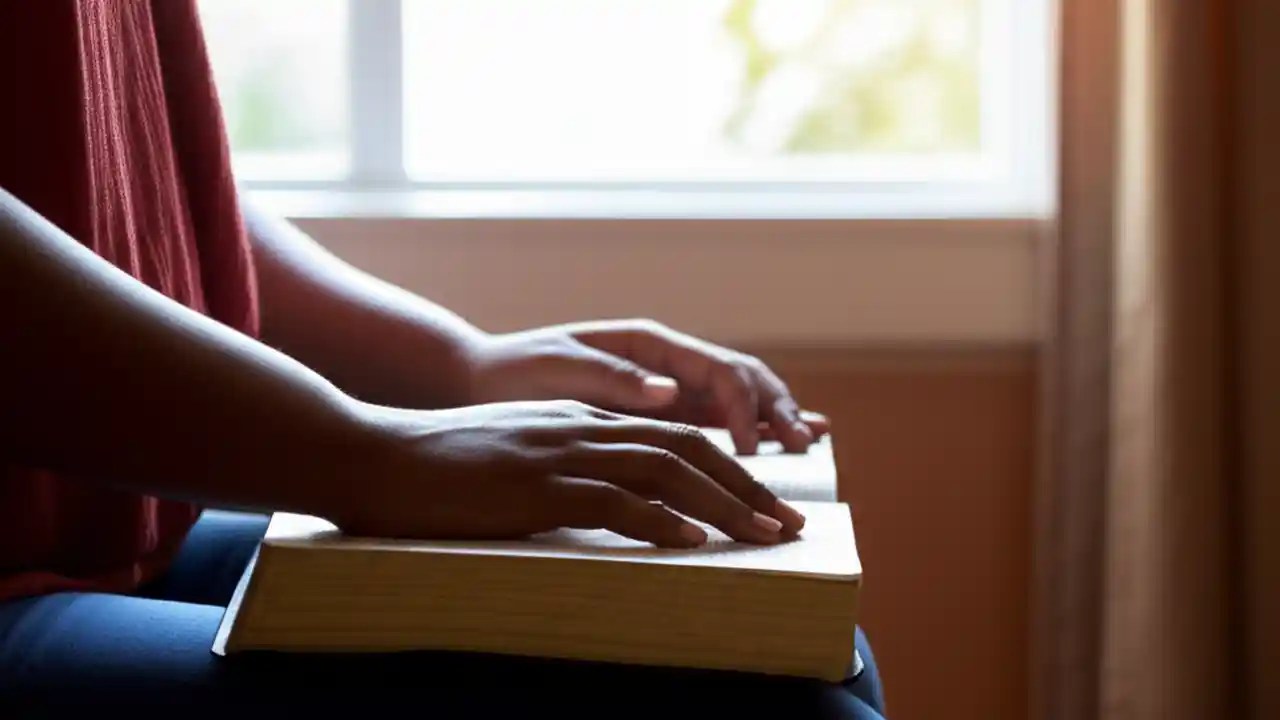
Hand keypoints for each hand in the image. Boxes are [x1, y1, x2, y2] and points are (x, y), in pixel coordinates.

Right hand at [335, 400, 805, 546]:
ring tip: (767, 536)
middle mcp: (581, 428)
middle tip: (790, 523)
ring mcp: (560, 454)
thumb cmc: (436, 469)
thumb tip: (606, 506)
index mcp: (580, 420)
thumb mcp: (513, 459)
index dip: (725, 467)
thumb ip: (561, 470)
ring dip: (723, 504)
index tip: (761, 502)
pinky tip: (694, 543)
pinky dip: (660, 521)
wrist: (373, 456)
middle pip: (686, 447)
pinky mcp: (535, 487)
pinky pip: (613, 501)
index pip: (672, 435)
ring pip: (665, 471)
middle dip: (746, 485)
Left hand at [467, 320, 828, 454]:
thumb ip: (616, 381)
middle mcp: (667, 362)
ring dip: (776, 416)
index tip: (751, 448)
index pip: (717, 371)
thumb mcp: (560, 371)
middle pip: (741, 378)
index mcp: (650, 344)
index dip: (743, 408)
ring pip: (738, 398)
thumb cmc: (518, 373)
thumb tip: (670, 393)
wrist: (483, 380)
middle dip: (777, 408)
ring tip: (812, 442)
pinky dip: (752, 429)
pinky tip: (781, 444)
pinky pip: (716, 420)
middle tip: (804, 446)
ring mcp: (668, 386)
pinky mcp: (660, 413)